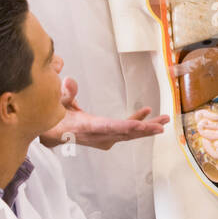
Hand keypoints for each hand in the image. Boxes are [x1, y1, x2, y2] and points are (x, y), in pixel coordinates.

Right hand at [40, 76, 169, 149]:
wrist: (52, 135)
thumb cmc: (54, 119)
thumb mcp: (55, 105)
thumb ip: (64, 94)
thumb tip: (69, 81)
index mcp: (86, 128)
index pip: (108, 127)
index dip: (124, 127)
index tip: (140, 126)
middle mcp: (99, 136)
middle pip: (125, 133)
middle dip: (144, 129)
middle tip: (161, 125)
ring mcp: (105, 138)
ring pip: (129, 133)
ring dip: (147, 126)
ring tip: (165, 119)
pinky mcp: (108, 136)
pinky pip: (126, 130)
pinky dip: (137, 122)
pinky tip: (148, 112)